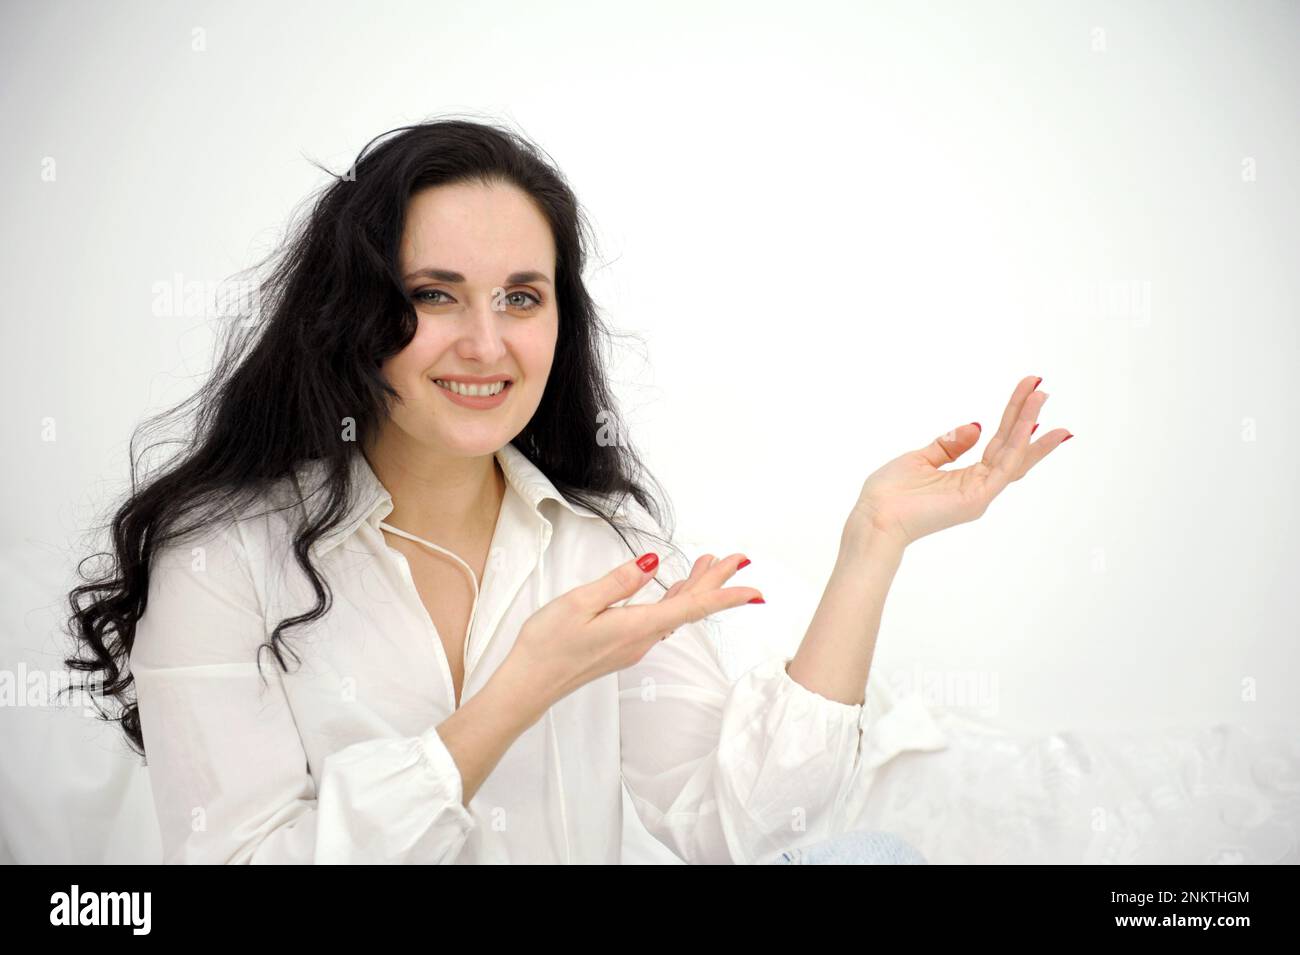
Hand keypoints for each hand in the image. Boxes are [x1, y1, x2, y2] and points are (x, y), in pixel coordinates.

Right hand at [502, 550, 761, 711]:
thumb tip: (653, 561)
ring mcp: (633, 646)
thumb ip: (619, 582)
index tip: (754, 587)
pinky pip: (660, 620)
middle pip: (689, 608)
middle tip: (738, 559)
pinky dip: (674, 600)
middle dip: (715, 582)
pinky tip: (674, 590)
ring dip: (695, 588)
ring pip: (675, 613)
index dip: (725, 594)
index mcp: (636, 627)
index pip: (692, 607)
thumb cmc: (547, 645)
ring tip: (709, 563)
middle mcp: (642, 639)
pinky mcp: (622, 647)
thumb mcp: (580, 603)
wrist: (528, 685)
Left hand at [848, 375, 1071, 547]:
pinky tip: (1030, 423)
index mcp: (966, 480)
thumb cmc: (889, 494)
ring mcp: (979, 494)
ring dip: (1028, 423)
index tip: (1026, 392)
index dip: (1012, 419)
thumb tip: (977, 425)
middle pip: (1011, 448)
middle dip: (1028, 417)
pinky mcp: (976, 499)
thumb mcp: (920, 459)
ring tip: (1041, 395)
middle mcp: (978, 487)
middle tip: (1042, 388)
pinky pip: (1003, 466)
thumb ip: (949, 445)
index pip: (998, 445)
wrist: (873, 518)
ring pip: (1013, 454)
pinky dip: (1018, 444)